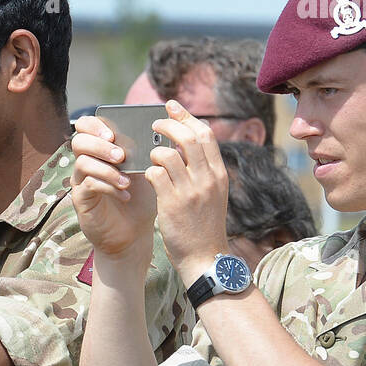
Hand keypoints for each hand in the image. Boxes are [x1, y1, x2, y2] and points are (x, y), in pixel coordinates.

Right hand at [70, 116, 156, 259]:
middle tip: (121, 156)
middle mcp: (87, 161)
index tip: (114, 134)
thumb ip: (146, 149)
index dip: (96, 125)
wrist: (135, 231)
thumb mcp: (146, 169)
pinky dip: (108, 187)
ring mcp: (81, 180)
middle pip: (79, 141)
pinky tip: (125, 194)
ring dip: (106, 168)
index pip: (87, 125)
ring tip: (127, 179)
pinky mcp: (81, 199)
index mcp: (102, 148)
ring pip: (82, 162)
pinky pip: (87, 185)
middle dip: (100, 145)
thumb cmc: (142, 197)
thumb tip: (159, 131)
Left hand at [146, 100, 230, 282]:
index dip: (187, 117)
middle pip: (187, 137)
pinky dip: (148, 171)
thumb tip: (184, 144)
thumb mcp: (213, 194)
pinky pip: (155, 174)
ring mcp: (190, 191)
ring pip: (167, 154)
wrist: (205, 258)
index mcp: (219, 174)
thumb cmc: (204, 226)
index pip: (205, 135)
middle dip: (168, 124)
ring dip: (154, 151)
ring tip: (149, 157)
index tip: (172, 107)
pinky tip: (146, 177)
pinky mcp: (172, 204)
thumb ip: (203, 170)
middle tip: (154, 123)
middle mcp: (208, 179)